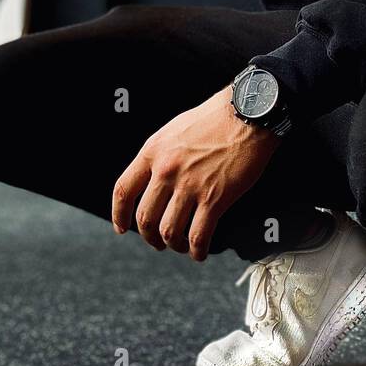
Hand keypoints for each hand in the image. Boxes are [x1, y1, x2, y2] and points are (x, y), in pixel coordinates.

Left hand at [111, 86, 279, 260]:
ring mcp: (190, 186)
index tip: (121, 228)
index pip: (123, 191)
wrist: (247, 114)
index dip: (119, 214)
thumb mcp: (174, 131)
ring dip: (172, 244)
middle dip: (149, 236)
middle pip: (145, 218)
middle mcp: (166, 171)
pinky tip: (199, 252)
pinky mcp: (215, 198)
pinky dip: (196, 250)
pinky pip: (198, 235)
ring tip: (179, 246)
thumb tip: (154, 179)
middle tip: (157, 242)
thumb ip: (161, 155)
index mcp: (153, 152)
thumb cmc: (215, 118)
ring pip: (168, 231)